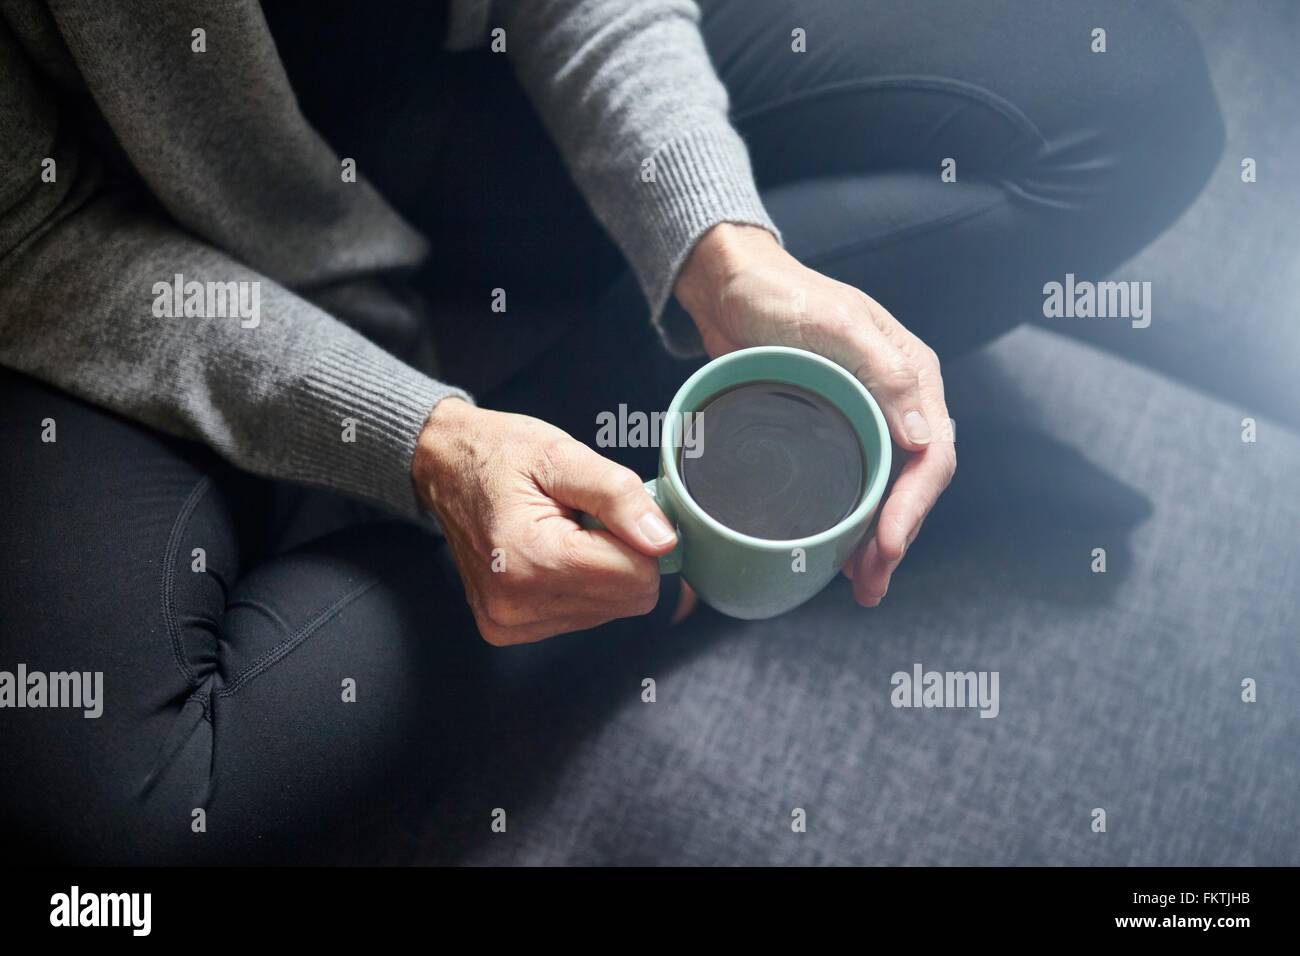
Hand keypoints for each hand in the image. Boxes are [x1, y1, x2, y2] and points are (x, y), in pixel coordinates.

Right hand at [412, 398, 678, 644]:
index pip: (637, 578)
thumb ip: (619, 497)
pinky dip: (580, 584)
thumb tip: (663, 541)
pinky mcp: (509, 629)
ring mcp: (510, 623)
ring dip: (600, 570)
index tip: (610, 511)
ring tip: (564, 533)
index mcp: (531, 558)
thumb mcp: (564, 455)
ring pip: (611, 610)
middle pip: (629, 600)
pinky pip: (583, 616)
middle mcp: (517, 603)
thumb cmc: (500, 454)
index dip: (639, 539)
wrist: (444, 467)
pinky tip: (552, 554)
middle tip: (585, 518)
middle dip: (622, 555)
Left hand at [674, 224, 954, 606]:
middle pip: (910, 485)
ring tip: (862, 587)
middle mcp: (895, 403)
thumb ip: (884, 374)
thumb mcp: (836, 326)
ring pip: (883, 493)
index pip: (931, 455)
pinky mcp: (829, 432)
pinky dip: (849, 525)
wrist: (730, 285)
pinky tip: (839, 555)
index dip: (913, 508)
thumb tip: (925, 437)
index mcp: (911, 377)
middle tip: (871, 585)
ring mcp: (863, 420)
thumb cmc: (782, 294)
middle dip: (895, 540)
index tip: (886, 546)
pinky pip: (851, 487)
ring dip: (876, 543)